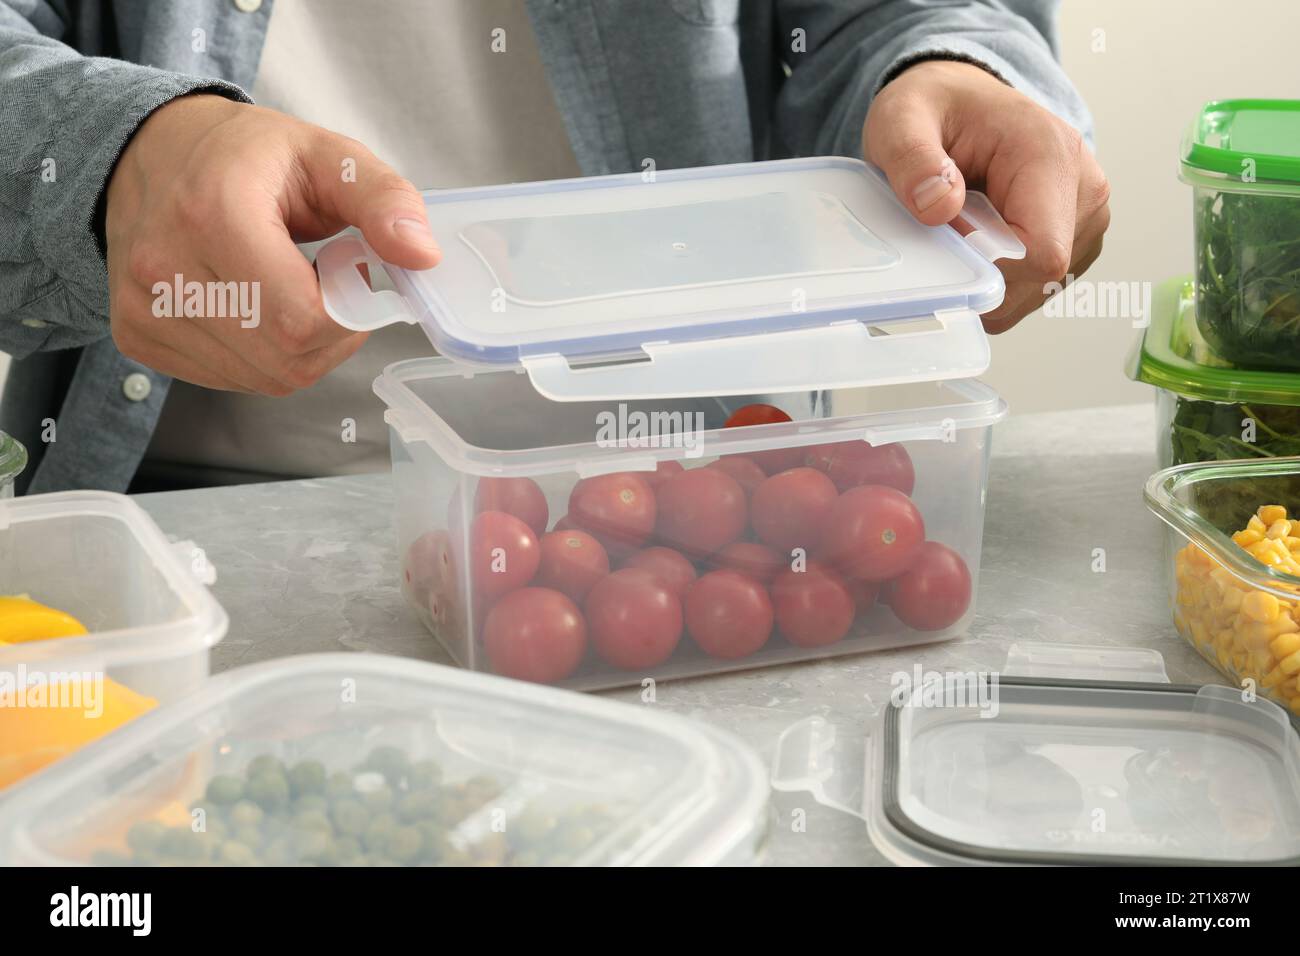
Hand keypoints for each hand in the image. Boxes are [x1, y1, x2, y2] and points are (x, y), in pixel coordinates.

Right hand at [105, 95, 439, 394]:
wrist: (153, 155)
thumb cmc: (245, 157)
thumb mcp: (327, 155)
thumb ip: (383, 200)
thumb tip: (422, 254)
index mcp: (210, 214)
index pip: (301, 319)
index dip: (348, 310)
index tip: (348, 270)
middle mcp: (164, 269)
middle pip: (287, 357)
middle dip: (331, 330)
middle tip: (323, 278)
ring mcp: (144, 311)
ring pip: (267, 377)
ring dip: (301, 346)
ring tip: (286, 286)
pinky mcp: (139, 339)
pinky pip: (236, 379)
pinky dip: (266, 355)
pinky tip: (256, 306)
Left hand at [864, 60, 1109, 332]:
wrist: (961, 101)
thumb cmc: (939, 108)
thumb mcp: (902, 119)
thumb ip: (913, 160)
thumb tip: (938, 206)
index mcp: (1051, 154)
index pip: (1039, 251)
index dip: (987, 265)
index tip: (948, 241)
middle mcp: (1083, 190)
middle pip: (1035, 278)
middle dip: (981, 271)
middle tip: (946, 228)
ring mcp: (1085, 220)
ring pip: (1032, 291)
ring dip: (987, 275)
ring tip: (964, 224)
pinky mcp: (1076, 243)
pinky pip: (1030, 290)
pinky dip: (997, 277)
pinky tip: (980, 236)